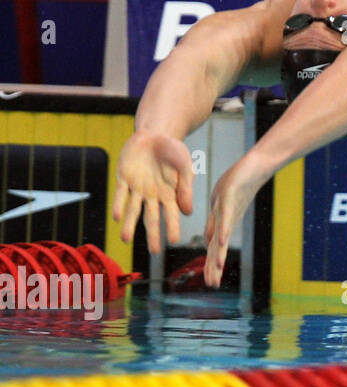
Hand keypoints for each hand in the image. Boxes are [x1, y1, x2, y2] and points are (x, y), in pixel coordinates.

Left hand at [112, 131, 194, 255]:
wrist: (154, 134)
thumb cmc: (173, 150)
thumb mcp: (185, 166)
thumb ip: (186, 188)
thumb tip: (188, 212)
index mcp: (169, 193)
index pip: (171, 214)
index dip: (172, 227)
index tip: (174, 241)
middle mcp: (152, 195)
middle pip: (152, 218)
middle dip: (153, 235)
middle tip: (154, 252)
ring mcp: (137, 188)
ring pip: (133, 210)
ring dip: (129, 225)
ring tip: (125, 239)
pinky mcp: (123, 178)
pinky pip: (120, 194)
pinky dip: (119, 205)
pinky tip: (117, 217)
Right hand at [204, 156, 268, 287]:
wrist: (257, 165)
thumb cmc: (239, 181)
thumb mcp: (220, 204)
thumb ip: (214, 222)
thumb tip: (208, 242)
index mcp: (223, 222)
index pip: (214, 247)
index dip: (211, 264)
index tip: (210, 282)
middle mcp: (228, 219)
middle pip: (219, 247)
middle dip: (215, 266)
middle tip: (212, 286)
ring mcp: (229, 209)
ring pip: (223, 235)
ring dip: (219, 253)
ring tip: (217, 270)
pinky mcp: (230, 197)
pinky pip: (226, 216)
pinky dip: (223, 229)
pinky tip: (221, 241)